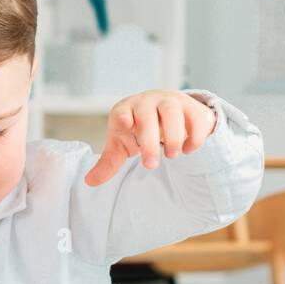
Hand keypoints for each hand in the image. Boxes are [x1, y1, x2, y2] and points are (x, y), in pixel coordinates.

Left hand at [84, 90, 216, 184]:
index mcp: (126, 110)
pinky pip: (195, 118)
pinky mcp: (191, 107)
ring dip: (174, 135)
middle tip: (150, 166)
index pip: (121, 110)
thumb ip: (108, 163)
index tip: (124, 122)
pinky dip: (194, 135)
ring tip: (173, 156)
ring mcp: (170, 101)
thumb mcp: (121, 144)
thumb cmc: (137, 128)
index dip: (122, 116)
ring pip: (172, 112)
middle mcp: (147, 102)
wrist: (165, 109)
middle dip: (149, 141)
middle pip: (147, 116)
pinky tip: (188, 150)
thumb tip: (89, 182)